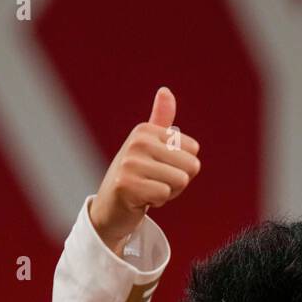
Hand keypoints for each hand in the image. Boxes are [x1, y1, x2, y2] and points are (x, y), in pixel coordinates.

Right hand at [88, 86, 201, 255]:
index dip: (182, 166)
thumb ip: (161, 122)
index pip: (193, 150)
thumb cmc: (134, 179)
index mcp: (145, 130)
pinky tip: (141, 200)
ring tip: (147, 191)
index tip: (159, 171)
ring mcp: (130, 163)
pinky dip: (157, 202)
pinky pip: (164, 194)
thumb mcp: (148, 147)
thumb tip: (165, 91)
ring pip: (180, 181)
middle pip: (190, 166)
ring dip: (168, 193)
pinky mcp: (126, 185)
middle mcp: (137, 142)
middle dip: (177, 182)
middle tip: (154, 184)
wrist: (108, 210)